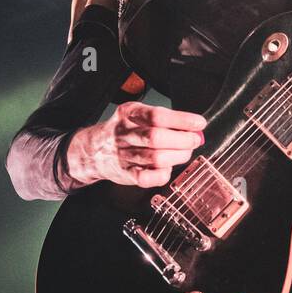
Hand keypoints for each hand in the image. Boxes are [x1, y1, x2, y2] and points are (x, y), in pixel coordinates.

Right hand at [66, 102, 207, 187]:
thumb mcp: (137, 115)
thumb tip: (194, 128)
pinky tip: (168, 168)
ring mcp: (123, 155)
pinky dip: (162, 175)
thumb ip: (164, 120)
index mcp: (129, 114)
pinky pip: (147, 178)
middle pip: (156, 137)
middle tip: (194, 140)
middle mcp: (124, 133)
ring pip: (155, 158)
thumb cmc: (124, 131)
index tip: (198, 123)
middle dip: (182, 140)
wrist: (93, 150)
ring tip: (185, 153)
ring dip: (177, 156)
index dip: (181, 120)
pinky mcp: (125, 174)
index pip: (157, 115)